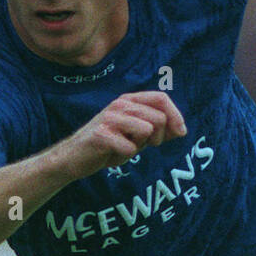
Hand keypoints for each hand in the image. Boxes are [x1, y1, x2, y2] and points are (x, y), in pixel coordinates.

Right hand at [62, 91, 187, 177]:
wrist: (73, 158)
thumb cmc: (107, 146)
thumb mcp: (135, 135)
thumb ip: (156, 130)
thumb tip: (182, 129)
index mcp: (128, 100)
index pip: (161, 98)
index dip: (176, 115)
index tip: (181, 133)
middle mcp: (119, 104)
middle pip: (159, 117)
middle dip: (159, 138)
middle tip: (143, 146)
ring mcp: (109, 117)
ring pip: (146, 130)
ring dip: (140, 146)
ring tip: (125, 148)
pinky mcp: (101, 135)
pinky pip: (130, 148)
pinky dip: (124, 157)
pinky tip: (112, 155)